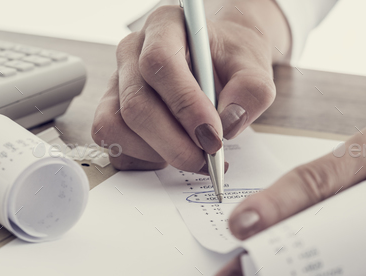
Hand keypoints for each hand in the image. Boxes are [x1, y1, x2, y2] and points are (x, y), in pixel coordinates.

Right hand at [91, 1, 289, 171]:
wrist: (220, 64)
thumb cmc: (231, 61)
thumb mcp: (255, 66)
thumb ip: (251, 90)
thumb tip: (229, 123)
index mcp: (165, 26)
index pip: (160, 63)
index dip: (185, 105)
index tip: (212, 136)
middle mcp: (132, 52)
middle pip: (136, 104)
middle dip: (174, 143)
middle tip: (207, 159)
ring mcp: (117, 83)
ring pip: (117, 127)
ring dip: (158, 153)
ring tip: (193, 154)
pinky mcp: (111, 111)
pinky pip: (114, 143)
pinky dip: (143, 159)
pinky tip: (171, 153)